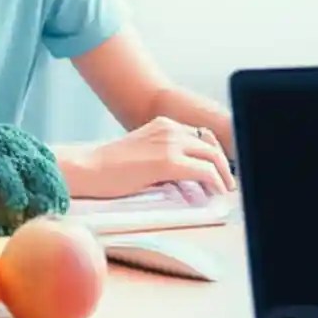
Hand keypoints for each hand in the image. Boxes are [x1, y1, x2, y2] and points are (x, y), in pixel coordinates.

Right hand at [79, 116, 237, 197]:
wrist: (89, 169)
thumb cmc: (109, 168)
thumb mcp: (142, 152)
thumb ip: (164, 155)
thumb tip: (185, 174)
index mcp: (163, 124)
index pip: (200, 135)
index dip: (213, 152)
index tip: (219, 168)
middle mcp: (170, 128)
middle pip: (210, 144)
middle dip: (223, 163)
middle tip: (228, 182)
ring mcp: (170, 143)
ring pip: (212, 156)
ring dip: (223, 174)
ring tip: (225, 190)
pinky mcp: (168, 162)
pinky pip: (204, 171)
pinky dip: (215, 182)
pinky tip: (216, 193)